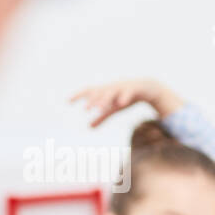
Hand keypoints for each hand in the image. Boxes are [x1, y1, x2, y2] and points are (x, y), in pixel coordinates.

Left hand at [69, 78, 183, 126]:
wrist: (147, 88)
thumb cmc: (127, 97)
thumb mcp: (113, 109)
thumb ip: (102, 117)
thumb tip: (88, 127)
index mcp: (105, 91)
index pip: (89, 91)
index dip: (78, 95)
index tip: (67, 101)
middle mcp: (111, 88)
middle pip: (99, 93)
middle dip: (92, 101)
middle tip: (85, 110)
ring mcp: (122, 87)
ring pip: (112, 93)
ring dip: (106, 99)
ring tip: (100, 108)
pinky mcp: (134, 89)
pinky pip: (128, 93)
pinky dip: (124, 97)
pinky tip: (120, 103)